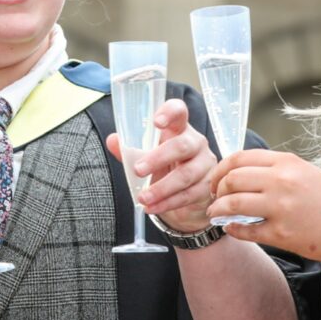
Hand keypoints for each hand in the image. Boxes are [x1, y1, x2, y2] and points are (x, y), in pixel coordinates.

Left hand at [106, 99, 216, 233]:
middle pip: (182, 146)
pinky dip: (168, 203)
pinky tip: (153, 207)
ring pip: (186, 175)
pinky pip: (188, 195)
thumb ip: (130, 150)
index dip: (170, 113)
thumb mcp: (147, 157)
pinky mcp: (208, 186)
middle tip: (138, 170)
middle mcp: (196, 143)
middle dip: (158, 158)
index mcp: (179, 129)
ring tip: (143, 198)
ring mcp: (205, 164)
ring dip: (161, 188)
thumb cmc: (166, 168)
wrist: (188, 195)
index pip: (179, 112)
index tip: (156, 122)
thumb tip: (112, 141)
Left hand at [207, 150, 320, 265]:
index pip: (239, 158)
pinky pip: (244, 230)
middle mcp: (281, 181)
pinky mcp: (281, 234)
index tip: (217, 179)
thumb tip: (242, 174)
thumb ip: (275, 169)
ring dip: (218, 209)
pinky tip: (231, 228)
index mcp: (287, 162)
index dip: (221, 169)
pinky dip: (232, 229)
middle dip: (216, 189)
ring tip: (215, 214)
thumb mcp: (306, 172)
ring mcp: (280, 208)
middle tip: (214, 197)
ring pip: (232, 204)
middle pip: (231, 179)